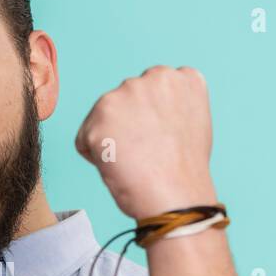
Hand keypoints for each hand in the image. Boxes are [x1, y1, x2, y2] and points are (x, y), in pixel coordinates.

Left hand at [74, 65, 216, 219]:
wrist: (178, 200)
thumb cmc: (184, 174)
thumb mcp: (192, 125)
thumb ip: (171, 107)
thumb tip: (148, 112)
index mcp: (182, 78)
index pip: (153, 91)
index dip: (153, 121)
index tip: (161, 141)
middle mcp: (155, 76)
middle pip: (124, 100)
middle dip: (128, 125)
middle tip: (146, 153)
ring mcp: (127, 93)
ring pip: (102, 117)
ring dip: (110, 138)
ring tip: (135, 161)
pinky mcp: (101, 115)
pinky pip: (84, 138)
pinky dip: (94, 156)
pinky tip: (118, 166)